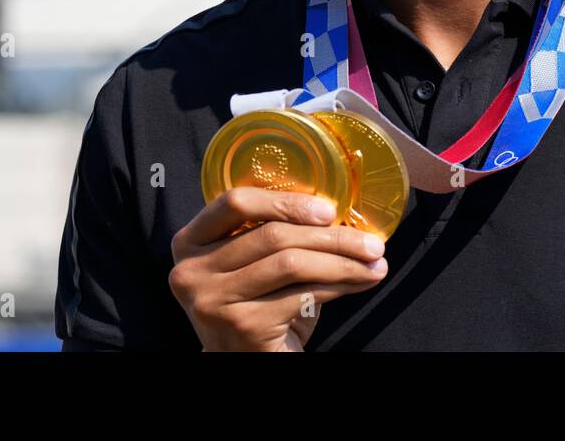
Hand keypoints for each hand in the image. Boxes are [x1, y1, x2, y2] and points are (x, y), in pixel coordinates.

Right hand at [168, 188, 388, 350]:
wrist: (247, 363)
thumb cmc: (258, 305)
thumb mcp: (254, 263)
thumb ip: (271, 233)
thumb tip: (336, 209)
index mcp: (189, 242)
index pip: (235, 202)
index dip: (285, 200)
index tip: (329, 208)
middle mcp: (191, 271)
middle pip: (272, 234)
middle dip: (331, 235)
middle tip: (371, 242)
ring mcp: (213, 300)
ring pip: (291, 263)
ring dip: (343, 261)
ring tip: (375, 262)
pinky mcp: (243, 325)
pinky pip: (303, 293)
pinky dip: (340, 284)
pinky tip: (361, 282)